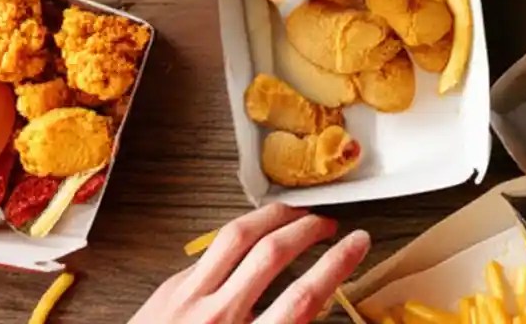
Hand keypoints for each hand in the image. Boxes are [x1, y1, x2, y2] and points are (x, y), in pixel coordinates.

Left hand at [130, 204, 370, 323]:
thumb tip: (305, 307)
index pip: (302, 296)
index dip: (337, 264)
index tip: (358, 243)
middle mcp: (218, 318)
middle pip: (272, 253)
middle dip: (309, 229)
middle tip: (329, 224)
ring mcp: (188, 299)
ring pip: (236, 236)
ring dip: (273, 217)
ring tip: (295, 212)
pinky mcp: (168, 290)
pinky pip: (208, 252)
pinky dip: (236, 237)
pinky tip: (250, 236)